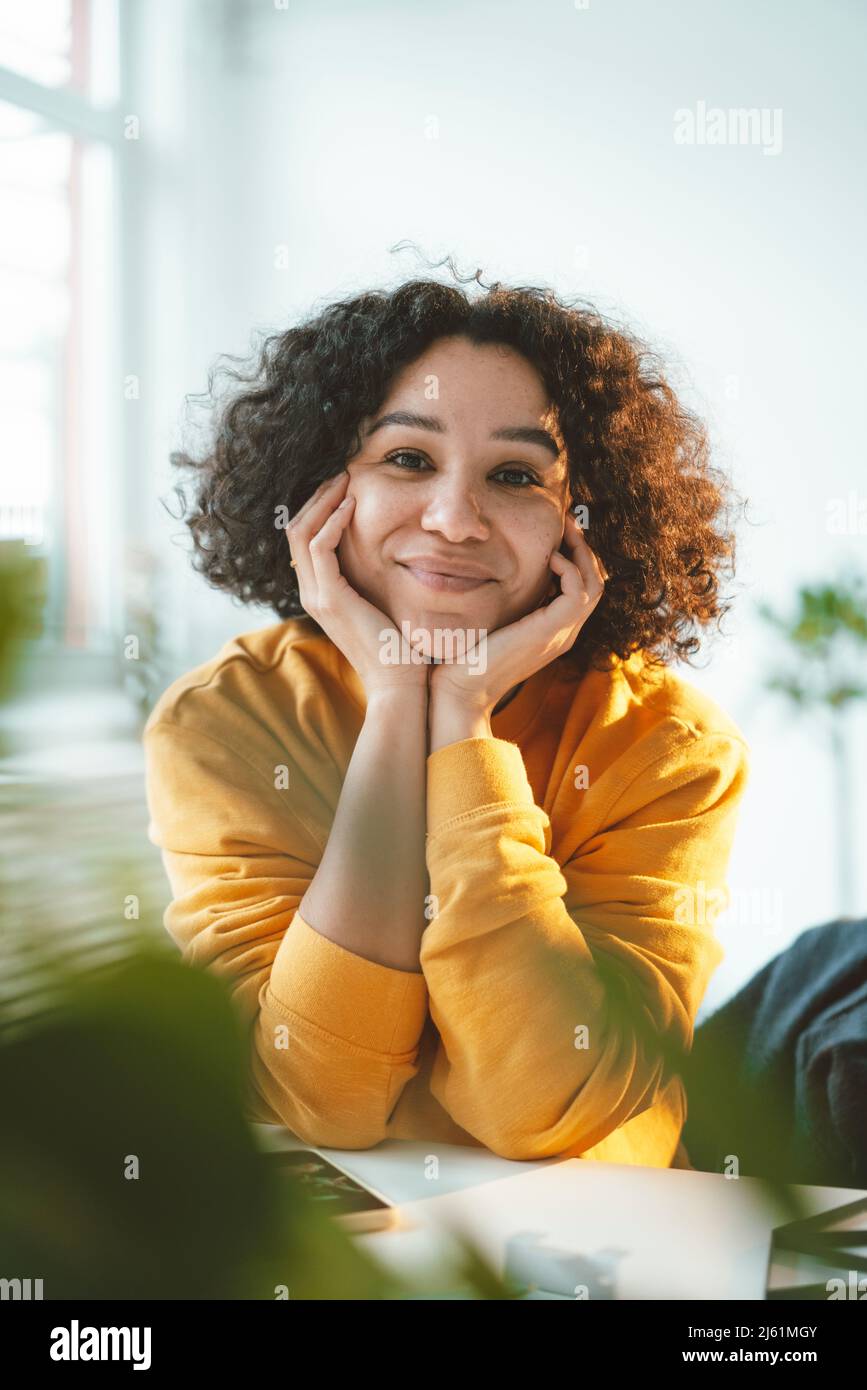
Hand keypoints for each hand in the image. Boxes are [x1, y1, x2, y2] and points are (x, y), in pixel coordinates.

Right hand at [284, 471, 429, 697]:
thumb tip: (391, 553)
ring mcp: (317, 595)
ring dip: (323, 501)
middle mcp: (311, 592)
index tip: (344, 485)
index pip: (304, 538)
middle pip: (296, 529)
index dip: (319, 507)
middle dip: (317, 496)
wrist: (399, 683)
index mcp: (320, 592)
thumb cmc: (399, 647)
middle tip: (341, 472)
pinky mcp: (330, 598)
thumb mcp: (382, 604)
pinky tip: (353, 506)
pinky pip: (320, 547)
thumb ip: (374, 580)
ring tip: (346, 480)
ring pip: (302, 532)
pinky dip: (333, 522)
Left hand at [429, 512, 607, 715]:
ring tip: (565, 531)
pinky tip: (549, 558)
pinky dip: (568, 569)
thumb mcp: (492, 620)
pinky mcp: (552, 632)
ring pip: (594, 586)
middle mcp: (563, 634)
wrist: (460, 689)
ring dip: (582, 553)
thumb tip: (495, 570)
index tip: (560, 534)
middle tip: (569, 522)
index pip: (582, 590)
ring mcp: (561, 634)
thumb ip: (505, 601)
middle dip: (584, 549)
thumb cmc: (466, 657)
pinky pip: (578, 593)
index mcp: (553, 632)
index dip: (576, 559)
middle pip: (595, 584)